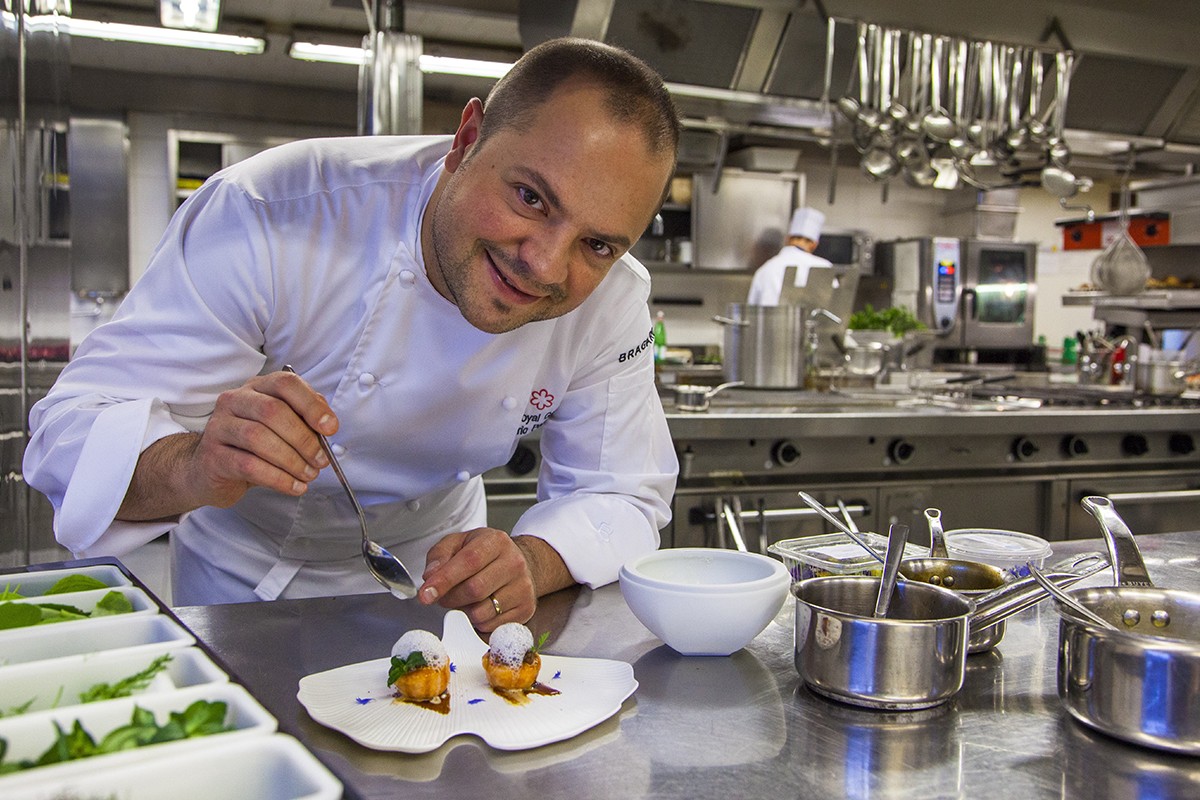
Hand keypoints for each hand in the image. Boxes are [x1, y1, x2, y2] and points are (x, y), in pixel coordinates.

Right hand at [118, 369, 335, 520]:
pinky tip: (294, 486)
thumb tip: (328, 426)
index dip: (311, 405)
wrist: (208, 471)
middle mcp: (234, 401)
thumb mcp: (280, 428)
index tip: (331, 427)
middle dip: (304, 438)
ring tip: (309, 475)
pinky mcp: (212, 456)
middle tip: (321, 460)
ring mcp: (219, 426)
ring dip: (292, 460)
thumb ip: (303, 420)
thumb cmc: (252, 447)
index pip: (285, 384)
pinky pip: (249, 465)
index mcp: (256, 388)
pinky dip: (278, 478)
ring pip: (259, 438)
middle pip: (273, 411)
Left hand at [418, 528, 540, 631]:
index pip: (468, 561)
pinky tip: (482, 607)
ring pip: (482, 612)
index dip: (444, 580)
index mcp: (496, 541)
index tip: (426, 594)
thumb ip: (439, 556)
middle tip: (444, 596)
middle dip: (450, 598)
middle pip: (474, 590)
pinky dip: (478, 623)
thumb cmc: (485, 554)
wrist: (519, 563)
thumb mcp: (458, 543)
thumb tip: (430, 577)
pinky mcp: (525, 609)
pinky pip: (491, 627)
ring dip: (465, 611)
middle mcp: (514, 563)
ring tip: (467, 599)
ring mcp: (523, 587)